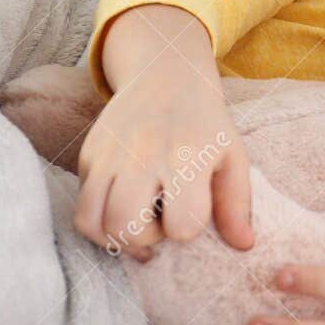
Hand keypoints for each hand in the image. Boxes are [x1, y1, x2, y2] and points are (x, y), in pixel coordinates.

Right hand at [74, 4, 253, 260]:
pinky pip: (81, 209)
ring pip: (94, 223)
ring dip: (117, 236)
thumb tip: (244, 246)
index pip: (182, 224)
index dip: (188, 229)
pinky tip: (122, 214)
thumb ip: (237, 204)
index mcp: (187, 157)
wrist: (165, 77)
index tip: (193, 212)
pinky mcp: (89, 155)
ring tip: (139, 223)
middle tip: (162, 221)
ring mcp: (110, 154)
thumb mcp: (232, 157)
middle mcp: (143, 155)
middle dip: (146, 239)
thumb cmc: (205, 126)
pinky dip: (98, 224)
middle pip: (126, 227)